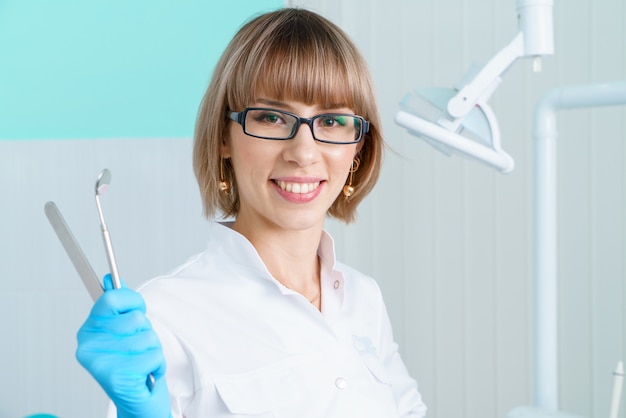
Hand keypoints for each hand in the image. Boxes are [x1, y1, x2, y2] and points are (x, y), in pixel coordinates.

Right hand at [76, 274, 171, 417]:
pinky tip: (146, 374)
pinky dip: (157, 364)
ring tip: (142, 362)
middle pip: (135, 318)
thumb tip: (112, 278)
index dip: (133, 302)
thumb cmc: (133, 363)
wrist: (137, 401)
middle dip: (146, 332)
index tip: (136, 311)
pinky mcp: (117, 376)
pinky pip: (153, 355)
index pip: (111, 298)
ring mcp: (100, 361)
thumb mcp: (125, 330)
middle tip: (138, 348)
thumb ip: (119, 305)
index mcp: (88, 331)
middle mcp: (88, 345)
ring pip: (147, 337)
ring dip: (153, 350)